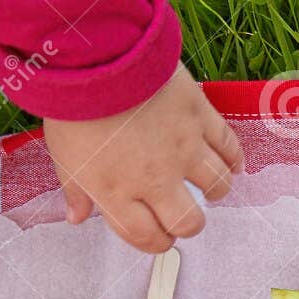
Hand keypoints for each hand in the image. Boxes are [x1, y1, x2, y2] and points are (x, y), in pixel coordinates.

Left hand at [43, 63, 243, 252]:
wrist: (96, 57)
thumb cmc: (74, 107)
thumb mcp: (64, 155)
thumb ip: (76, 190)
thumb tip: (78, 216)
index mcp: (117, 194)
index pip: (147, 238)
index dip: (156, 242)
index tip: (158, 234)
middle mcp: (155, 180)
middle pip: (188, 223)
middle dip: (187, 224)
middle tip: (182, 210)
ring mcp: (182, 150)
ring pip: (217, 187)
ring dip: (215, 191)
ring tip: (208, 185)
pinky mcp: (200, 118)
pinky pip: (229, 147)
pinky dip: (234, 159)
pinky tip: (232, 164)